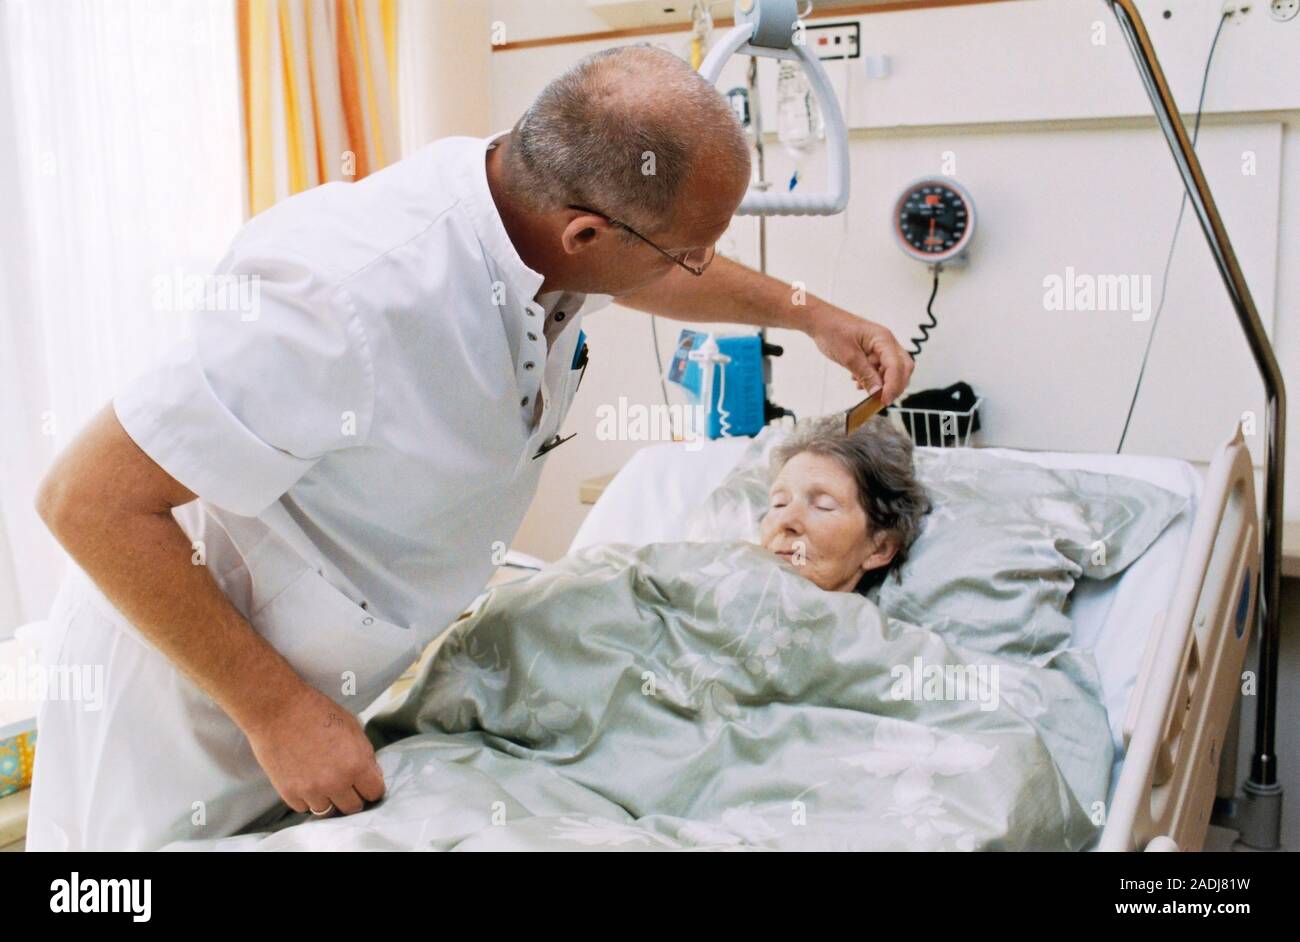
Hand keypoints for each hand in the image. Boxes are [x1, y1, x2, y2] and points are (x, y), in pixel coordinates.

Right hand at [244, 684, 384, 818]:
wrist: (277, 709)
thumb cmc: (316, 711)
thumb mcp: (353, 727)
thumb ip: (364, 754)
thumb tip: (371, 773)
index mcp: (356, 764)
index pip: (375, 793)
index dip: (372, 787)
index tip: (366, 783)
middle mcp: (336, 782)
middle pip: (353, 808)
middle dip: (353, 796)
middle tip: (346, 784)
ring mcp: (311, 791)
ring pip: (327, 811)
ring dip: (328, 798)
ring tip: (322, 780)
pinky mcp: (289, 793)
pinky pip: (304, 807)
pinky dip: (306, 798)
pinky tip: (305, 780)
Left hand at [807, 305, 913, 406]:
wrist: (820, 321)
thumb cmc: (832, 330)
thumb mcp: (848, 356)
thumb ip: (865, 374)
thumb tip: (877, 392)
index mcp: (883, 339)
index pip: (897, 365)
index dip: (893, 385)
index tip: (885, 400)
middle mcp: (886, 342)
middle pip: (902, 368)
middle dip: (894, 386)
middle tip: (881, 399)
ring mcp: (881, 347)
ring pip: (893, 370)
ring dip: (882, 382)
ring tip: (862, 385)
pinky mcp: (874, 352)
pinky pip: (881, 368)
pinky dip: (874, 378)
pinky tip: (859, 380)